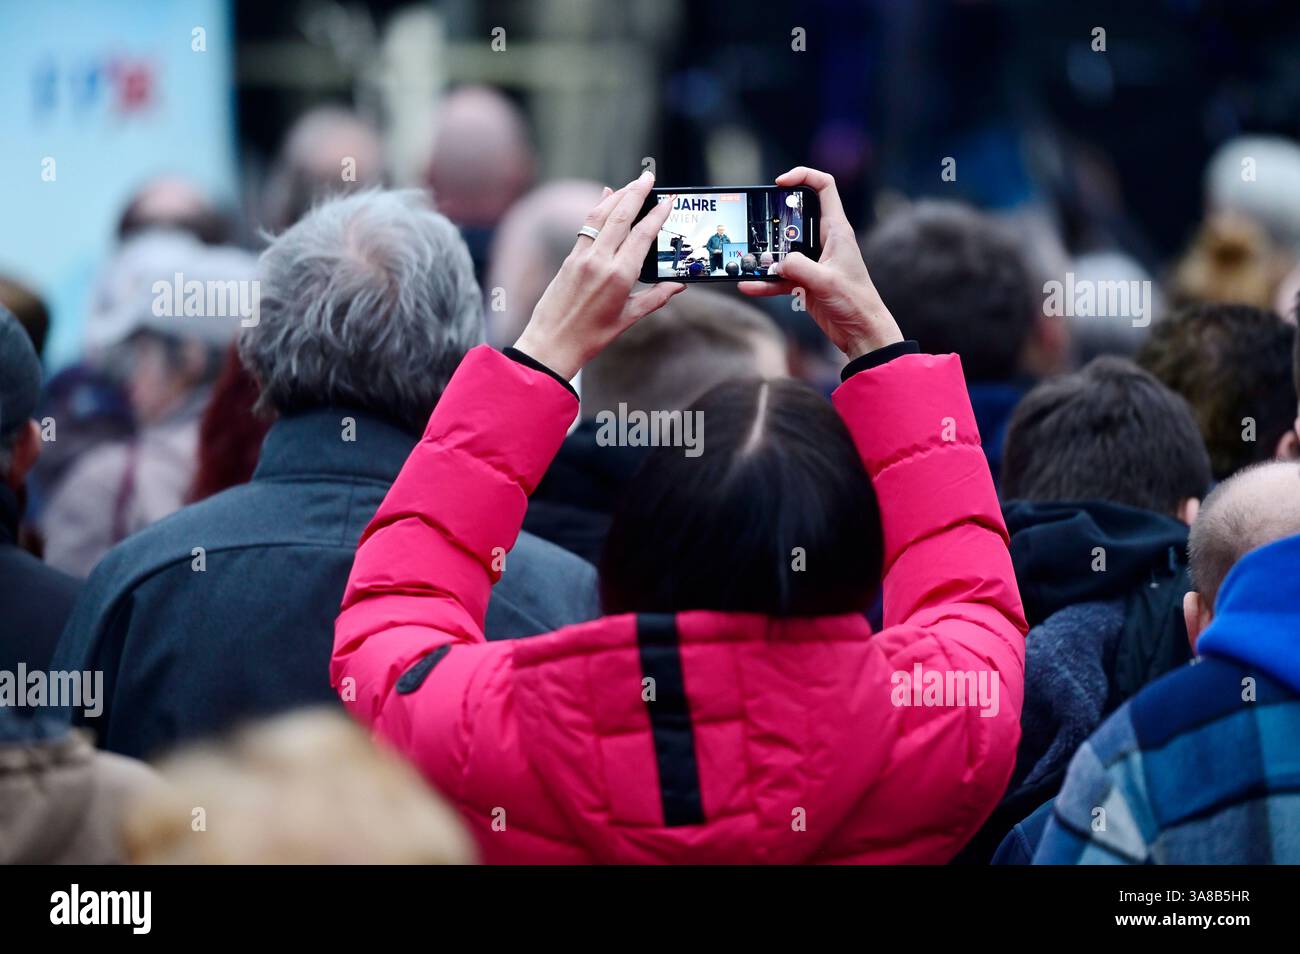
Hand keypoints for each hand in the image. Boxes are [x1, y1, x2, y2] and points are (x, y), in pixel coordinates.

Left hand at [513, 171, 684, 379]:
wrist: (552, 343)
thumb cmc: (592, 336)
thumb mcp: (629, 318)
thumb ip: (656, 297)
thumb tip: (679, 285)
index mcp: (619, 276)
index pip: (642, 235)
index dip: (657, 215)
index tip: (668, 200)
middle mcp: (600, 261)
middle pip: (621, 216)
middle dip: (637, 193)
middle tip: (649, 177)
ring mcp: (582, 256)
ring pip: (602, 216)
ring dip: (618, 196)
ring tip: (632, 183)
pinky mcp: (569, 258)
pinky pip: (587, 225)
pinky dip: (599, 209)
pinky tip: (607, 197)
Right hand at [739, 167, 902, 359]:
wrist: (861, 333)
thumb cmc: (855, 303)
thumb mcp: (825, 281)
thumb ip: (798, 267)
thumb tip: (775, 263)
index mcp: (837, 230)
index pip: (823, 187)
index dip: (803, 177)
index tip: (780, 183)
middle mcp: (825, 241)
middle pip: (795, 218)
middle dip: (774, 221)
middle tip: (757, 226)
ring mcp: (814, 261)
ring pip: (783, 250)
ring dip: (765, 256)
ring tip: (747, 261)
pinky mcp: (806, 281)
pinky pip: (780, 276)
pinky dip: (765, 282)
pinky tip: (749, 286)